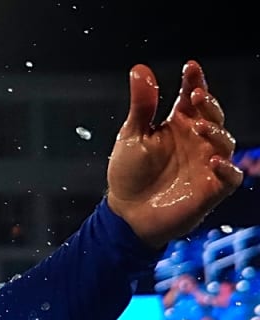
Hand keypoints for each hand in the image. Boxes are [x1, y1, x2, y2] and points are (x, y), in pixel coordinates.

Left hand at [106, 61, 243, 247]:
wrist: (125, 214)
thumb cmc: (129, 174)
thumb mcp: (132, 136)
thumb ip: (142, 105)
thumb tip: (140, 69)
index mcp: (179, 124)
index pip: (193, 97)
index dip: (195, 81)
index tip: (191, 67)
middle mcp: (197, 140)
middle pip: (213, 115)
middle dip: (208, 104)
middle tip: (196, 95)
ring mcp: (207, 163)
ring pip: (225, 142)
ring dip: (216, 132)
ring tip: (198, 127)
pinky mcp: (212, 188)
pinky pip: (231, 176)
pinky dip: (227, 168)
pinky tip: (213, 161)